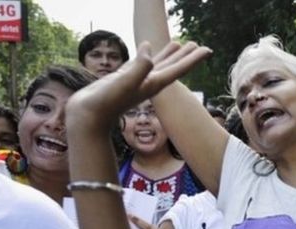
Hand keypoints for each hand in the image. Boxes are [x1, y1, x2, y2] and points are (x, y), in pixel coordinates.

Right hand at [66, 41, 211, 131]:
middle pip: (173, 66)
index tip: (208, 50)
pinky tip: (147, 46)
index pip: (178, 69)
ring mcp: (136, 80)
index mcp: (153, 84)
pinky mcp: (123, 77)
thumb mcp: (123, 82)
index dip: (193, 59)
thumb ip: (138, 68)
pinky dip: (146, 54)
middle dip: (186, 56)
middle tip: (199, 45)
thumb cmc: (104, 102)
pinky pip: (140, 63)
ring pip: (157, 64)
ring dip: (169, 54)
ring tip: (179, 43)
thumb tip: (149, 51)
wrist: (87, 117)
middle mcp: (148, 82)